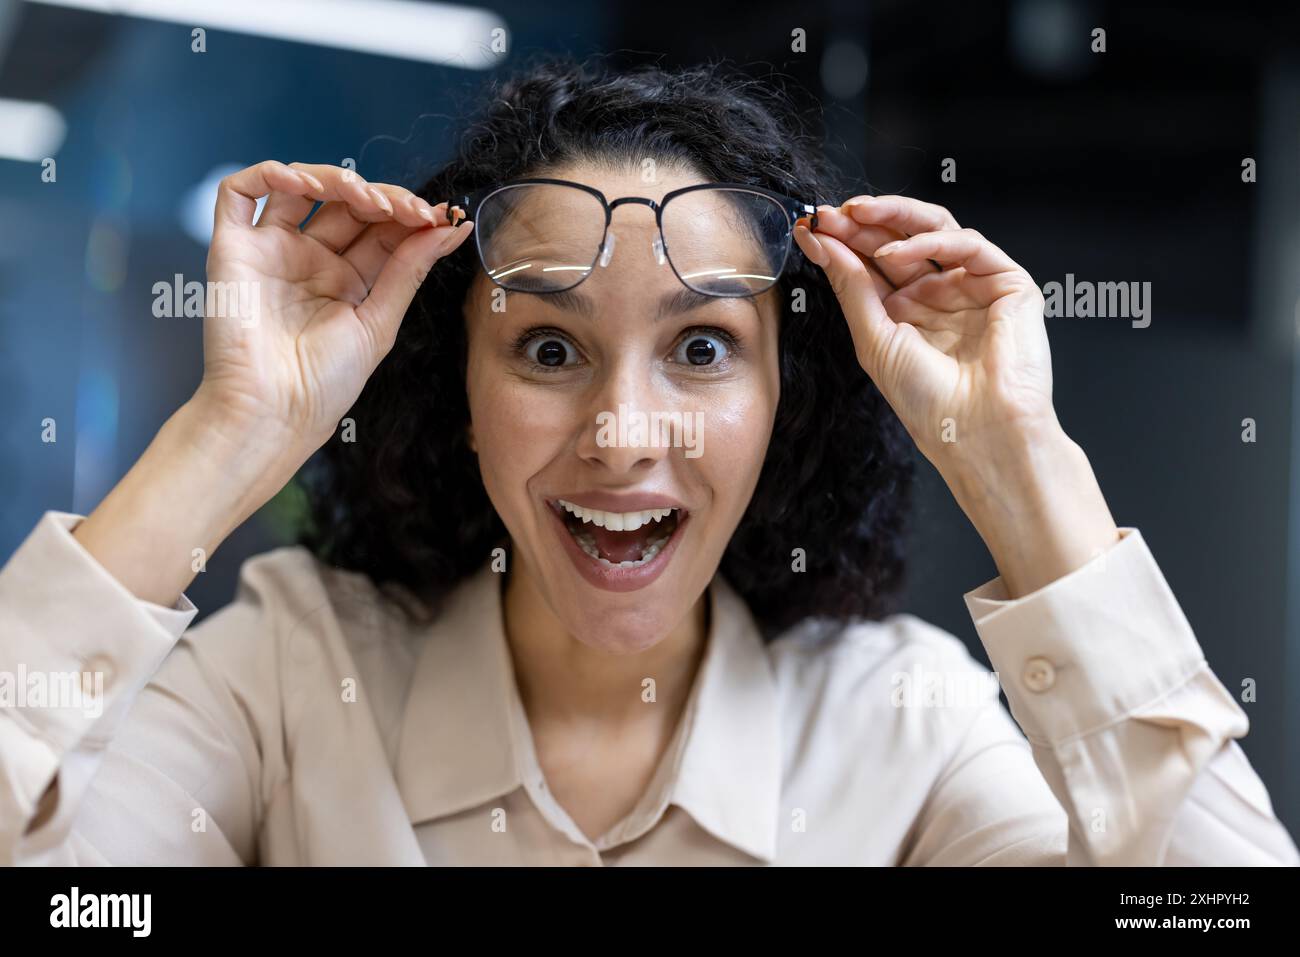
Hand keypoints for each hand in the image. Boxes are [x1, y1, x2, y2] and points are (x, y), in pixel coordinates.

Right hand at [199, 160, 472, 452]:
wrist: (272, 412)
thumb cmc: (324, 384)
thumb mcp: (379, 321)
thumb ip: (410, 269)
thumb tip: (451, 228)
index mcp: (347, 279)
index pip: (380, 228)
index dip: (409, 214)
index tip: (442, 216)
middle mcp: (309, 259)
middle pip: (346, 203)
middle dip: (383, 197)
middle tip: (413, 210)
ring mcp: (271, 250)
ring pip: (300, 186)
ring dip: (338, 180)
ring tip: (370, 201)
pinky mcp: (232, 247)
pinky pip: (241, 193)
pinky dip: (271, 174)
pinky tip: (306, 183)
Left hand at [794, 195, 1117, 595]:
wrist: (976, 432)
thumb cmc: (928, 402)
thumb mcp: (873, 338)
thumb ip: (851, 286)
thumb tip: (822, 241)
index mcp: (909, 311)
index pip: (875, 262)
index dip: (845, 242)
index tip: (813, 227)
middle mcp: (941, 295)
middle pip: (901, 240)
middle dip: (864, 223)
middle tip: (831, 214)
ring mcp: (974, 287)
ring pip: (935, 231)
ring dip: (892, 218)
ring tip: (854, 216)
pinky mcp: (1008, 283)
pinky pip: (967, 245)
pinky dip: (926, 242)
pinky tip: (892, 252)